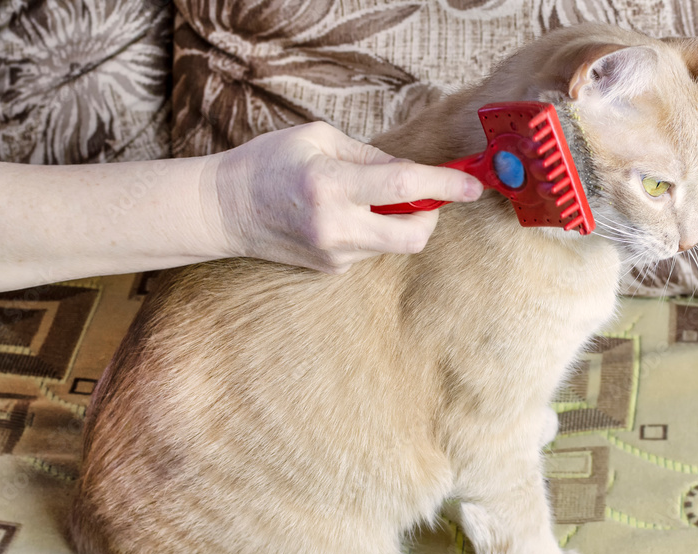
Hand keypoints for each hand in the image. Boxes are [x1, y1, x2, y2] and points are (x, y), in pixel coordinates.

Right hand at [204, 122, 483, 273]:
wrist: (223, 210)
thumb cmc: (268, 163)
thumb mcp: (318, 138)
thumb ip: (371, 156)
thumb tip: (411, 173)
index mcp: (332, 184)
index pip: (404, 186)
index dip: (446, 185)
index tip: (475, 184)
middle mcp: (336, 226)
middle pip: (413, 236)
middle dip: (430, 215)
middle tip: (424, 195)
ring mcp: (334, 255)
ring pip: (393, 244)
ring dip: (395, 220)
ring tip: (362, 198)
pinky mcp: (330, 270)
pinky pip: (370, 250)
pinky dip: (372, 231)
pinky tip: (342, 216)